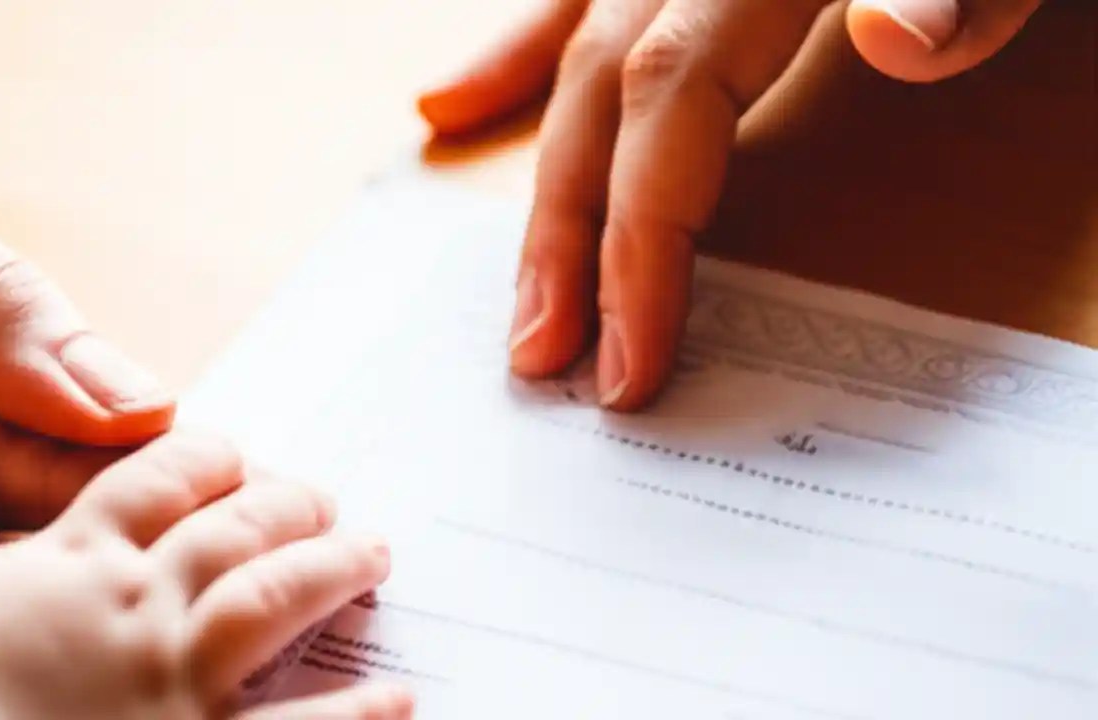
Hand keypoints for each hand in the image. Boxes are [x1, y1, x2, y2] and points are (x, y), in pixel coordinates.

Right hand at [0, 433, 411, 719]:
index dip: (207, 455)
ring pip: (280, 593)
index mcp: (82, 555)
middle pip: (241, 524)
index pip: (164, 474)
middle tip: (324, 503)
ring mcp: (180, 670)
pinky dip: (355, 710)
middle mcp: (144, 598)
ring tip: (376, 554)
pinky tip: (398, 695)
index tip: (234, 457)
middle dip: (290, 504)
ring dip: (337, 568)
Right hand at [419, 0, 1042, 409]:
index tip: (628, 358)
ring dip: (543, 185)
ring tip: (519, 295)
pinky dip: (512, 61)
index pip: (674, 94)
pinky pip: (571, 9)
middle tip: (542, 358)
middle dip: (565, 237)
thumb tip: (891, 42)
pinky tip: (450, 108)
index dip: (638, 234)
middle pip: (601, 90)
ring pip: (578, 60)